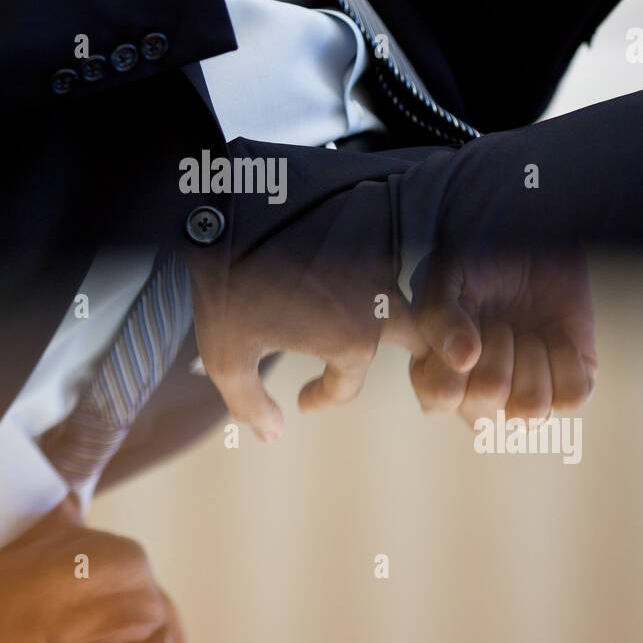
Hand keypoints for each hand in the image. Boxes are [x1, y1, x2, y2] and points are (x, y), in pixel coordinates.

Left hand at [187, 197, 426, 442]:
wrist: (227, 208)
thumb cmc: (226, 285)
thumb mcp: (225, 355)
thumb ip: (251, 403)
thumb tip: (273, 433)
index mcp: (352, 343)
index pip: (348, 386)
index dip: (321, 398)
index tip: (301, 400)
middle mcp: (380, 306)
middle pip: (417, 341)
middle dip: (413, 359)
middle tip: (385, 362)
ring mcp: (383, 261)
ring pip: (411, 296)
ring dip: (401, 311)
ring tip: (370, 315)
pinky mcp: (375, 226)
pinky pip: (394, 255)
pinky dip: (384, 269)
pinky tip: (356, 273)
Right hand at [408, 250, 597, 425]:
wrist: (536, 243)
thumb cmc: (480, 262)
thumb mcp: (446, 275)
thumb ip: (438, 315)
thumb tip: (462, 359)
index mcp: (436, 377)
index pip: (439, 396)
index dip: (456, 357)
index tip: (464, 319)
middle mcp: (476, 399)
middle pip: (487, 403)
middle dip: (497, 348)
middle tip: (499, 322)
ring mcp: (522, 398)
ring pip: (530, 411)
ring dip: (532, 357)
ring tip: (526, 332)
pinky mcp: (568, 390)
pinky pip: (572, 397)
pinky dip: (566, 357)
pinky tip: (554, 336)